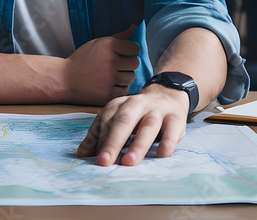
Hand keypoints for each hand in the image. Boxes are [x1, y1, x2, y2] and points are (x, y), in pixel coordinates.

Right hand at [62, 36, 139, 105]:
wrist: (64, 79)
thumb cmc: (82, 59)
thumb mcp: (98, 43)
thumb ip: (119, 35)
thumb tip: (135, 26)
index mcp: (109, 45)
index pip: (135, 48)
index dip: (129, 51)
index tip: (122, 54)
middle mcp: (110, 61)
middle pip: (135, 63)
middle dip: (127, 64)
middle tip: (116, 66)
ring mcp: (109, 79)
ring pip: (131, 77)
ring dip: (123, 77)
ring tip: (110, 75)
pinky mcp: (108, 94)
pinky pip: (125, 90)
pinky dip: (118, 89)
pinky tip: (108, 85)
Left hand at [75, 83, 189, 165]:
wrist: (168, 94)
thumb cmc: (138, 113)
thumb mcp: (117, 118)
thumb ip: (99, 135)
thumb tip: (81, 155)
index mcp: (119, 105)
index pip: (106, 121)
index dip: (99, 140)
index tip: (94, 160)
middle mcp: (137, 104)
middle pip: (124, 122)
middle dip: (113, 142)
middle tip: (105, 162)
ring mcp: (157, 110)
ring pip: (148, 126)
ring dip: (138, 144)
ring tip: (129, 162)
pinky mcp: (176, 118)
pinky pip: (172, 129)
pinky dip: (167, 142)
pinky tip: (161, 154)